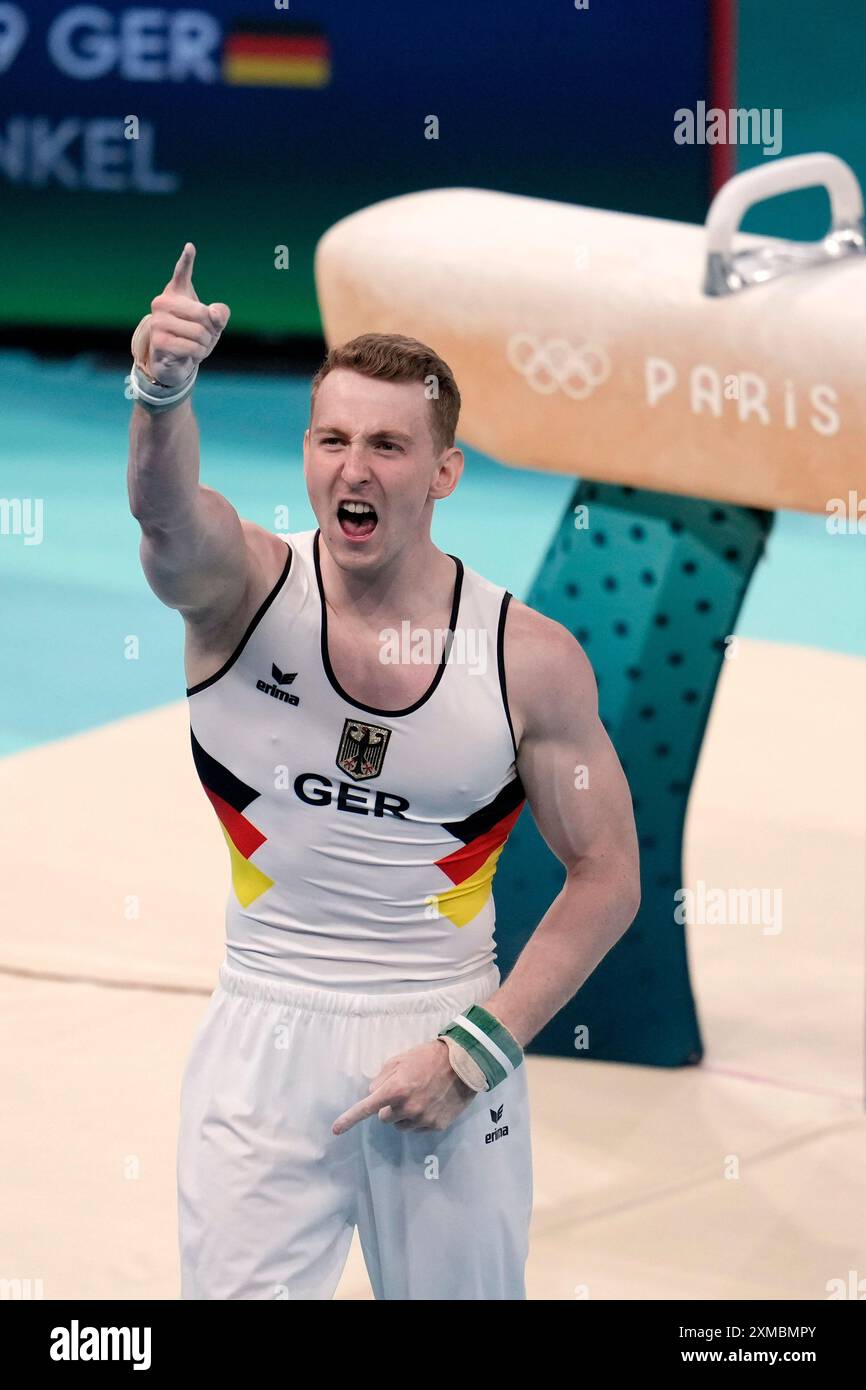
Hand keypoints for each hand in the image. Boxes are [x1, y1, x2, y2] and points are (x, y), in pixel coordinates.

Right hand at [133, 242, 229, 386]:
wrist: (177, 360)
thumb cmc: (195, 336)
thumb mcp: (214, 324)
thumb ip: (220, 315)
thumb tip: (214, 314)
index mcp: (176, 292)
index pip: (182, 272)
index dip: (187, 260)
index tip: (190, 247)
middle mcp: (162, 302)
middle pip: (203, 314)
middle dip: (211, 330)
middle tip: (204, 337)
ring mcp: (157, 321)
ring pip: (198, 333)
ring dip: (205, 345)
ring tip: (196, 346)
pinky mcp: (158, 341)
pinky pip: (191, 348)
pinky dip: (197, 355)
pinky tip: (189, 355)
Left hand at [332, 1040, 477, 1135]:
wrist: (464, 1063)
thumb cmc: (429, 1057)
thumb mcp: (399, 1060)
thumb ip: (382, 1078)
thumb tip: (373, 1094)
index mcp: (395, 1090)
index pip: (367, 1108)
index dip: (349, 1119)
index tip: (335, 1130)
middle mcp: (407, 1108)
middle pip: (384, 1118)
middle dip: (389, 1107)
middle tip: (404, 1091)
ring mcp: (422, 1119)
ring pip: (401, 1126)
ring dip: (404, 1115)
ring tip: (419, 1096)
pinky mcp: (436, 1126)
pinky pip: (418, 1128)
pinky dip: (420, 1119)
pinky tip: (431, 1103)